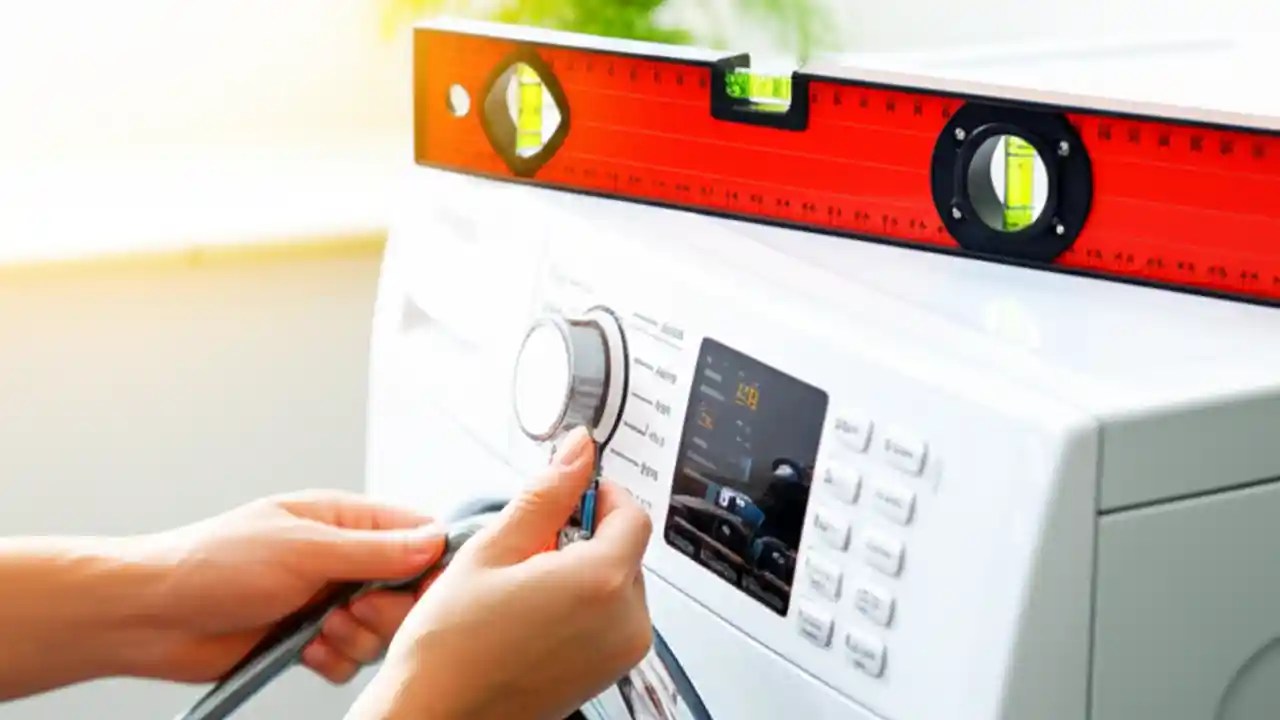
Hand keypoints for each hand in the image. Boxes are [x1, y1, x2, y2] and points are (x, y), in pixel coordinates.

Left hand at [126, 490, 446, 684]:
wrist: (154, 616)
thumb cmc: (214, 563)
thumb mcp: (304, 549)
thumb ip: (373, 549)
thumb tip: (434, 541)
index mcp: (343, 520)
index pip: (416, 534)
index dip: (430, 564)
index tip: (421, 588)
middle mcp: (341, 559)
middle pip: (406, 589)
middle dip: (386, 609)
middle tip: (352, 611)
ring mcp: (326, 601)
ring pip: (381, 629)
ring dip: (357, 638)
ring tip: (319, 630)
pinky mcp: (309, 640)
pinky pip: (350, 659)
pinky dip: (334, 661)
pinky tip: (306, 651)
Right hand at [348, 426, 654, 719]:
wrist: (437, 719)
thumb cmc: (451, 652)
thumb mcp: (491, 552)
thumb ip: (544, 496)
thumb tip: (576, 451)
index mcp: (601, 583)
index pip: (631, 514)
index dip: (597, 495)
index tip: (566, 494)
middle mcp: (624, 622)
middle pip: (625, 549)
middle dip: (582, 537)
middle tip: (527, 548)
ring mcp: (618, 654)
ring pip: (616, 584)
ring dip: (580, 572)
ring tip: (522, 588)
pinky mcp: (606, 675)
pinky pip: (608, 619)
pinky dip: (578, 606)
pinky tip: (529, 616)